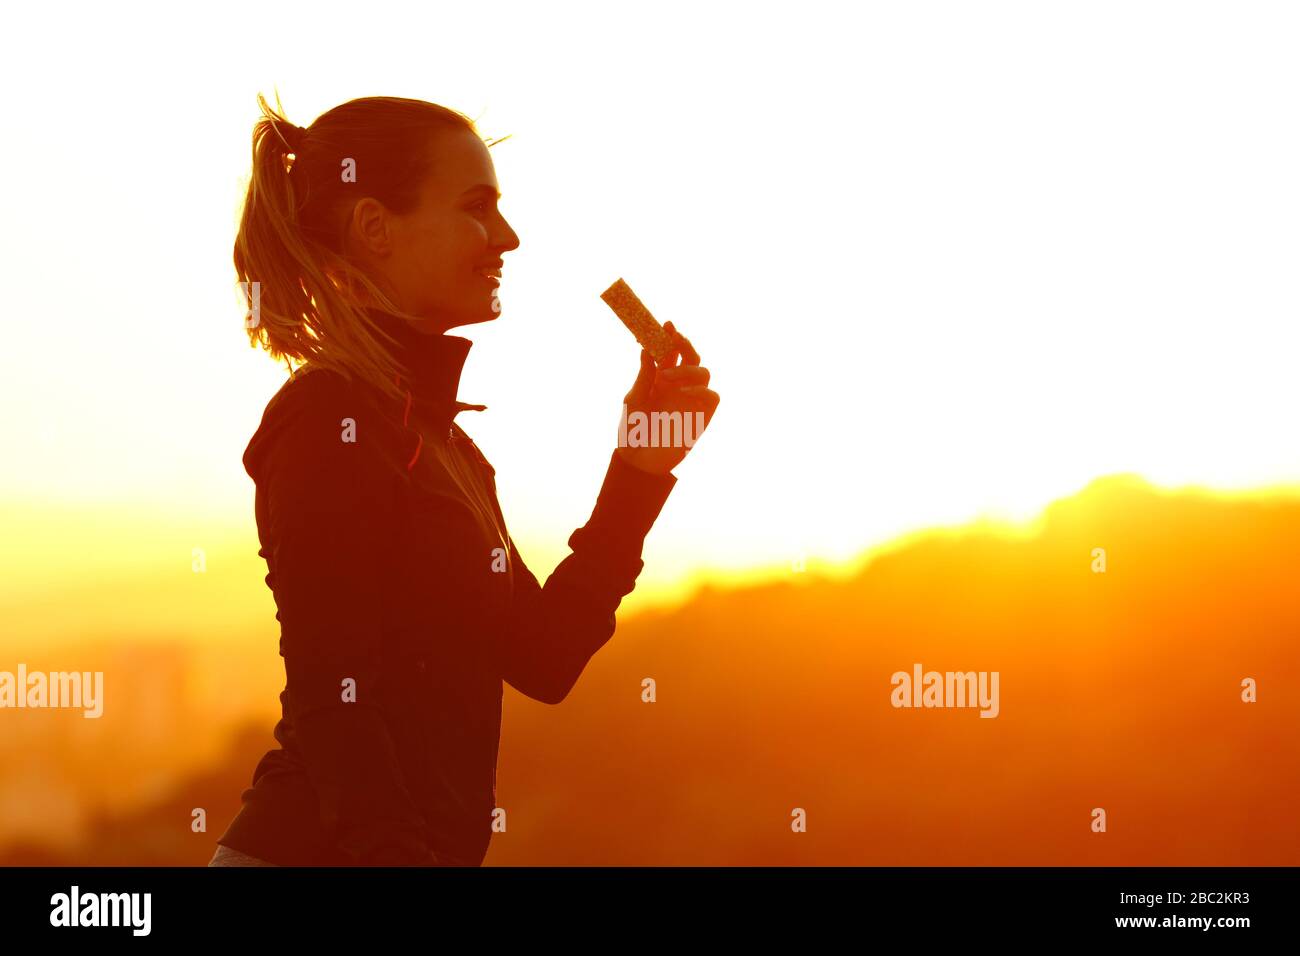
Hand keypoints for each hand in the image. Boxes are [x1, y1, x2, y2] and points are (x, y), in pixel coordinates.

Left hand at [615, 321, 719, 475]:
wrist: (640, 460)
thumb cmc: (633, 430)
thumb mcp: (634, 399)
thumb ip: (644, 376)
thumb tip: (645, 350)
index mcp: (660, 379)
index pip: (669, 352)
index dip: (669, 337)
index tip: (665, 324)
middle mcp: (678, 386)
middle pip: (690, 356)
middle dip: (684, 344)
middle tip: (674, 337)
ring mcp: (692, 400)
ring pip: (703, 372)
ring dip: (687, 369)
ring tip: (666, 378)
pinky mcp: (702, 416)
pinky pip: (712, 396)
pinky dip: (701, 390)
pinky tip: (683, 392)